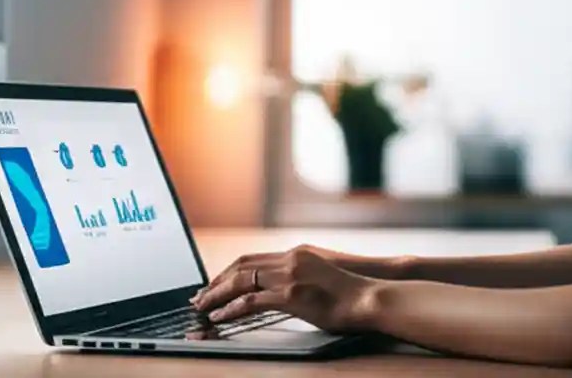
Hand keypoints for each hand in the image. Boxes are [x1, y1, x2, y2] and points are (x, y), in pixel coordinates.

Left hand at [192, 247, 380, 331]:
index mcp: (297, 253)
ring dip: (217, 295)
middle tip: (200, 295)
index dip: (230, 271)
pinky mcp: (291, 295)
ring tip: (202, 307)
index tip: (216, 283)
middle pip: (241, 266)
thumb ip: (303, 276)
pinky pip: (250, 301)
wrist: (370, 296)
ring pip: (241, 281)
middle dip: (217, 281)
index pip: (253, 259)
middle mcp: (290, 259)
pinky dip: (230, 309)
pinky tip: (220, 317)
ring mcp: (290, 276)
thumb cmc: (352, 291)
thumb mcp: (323, 275)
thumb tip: (287, 290)